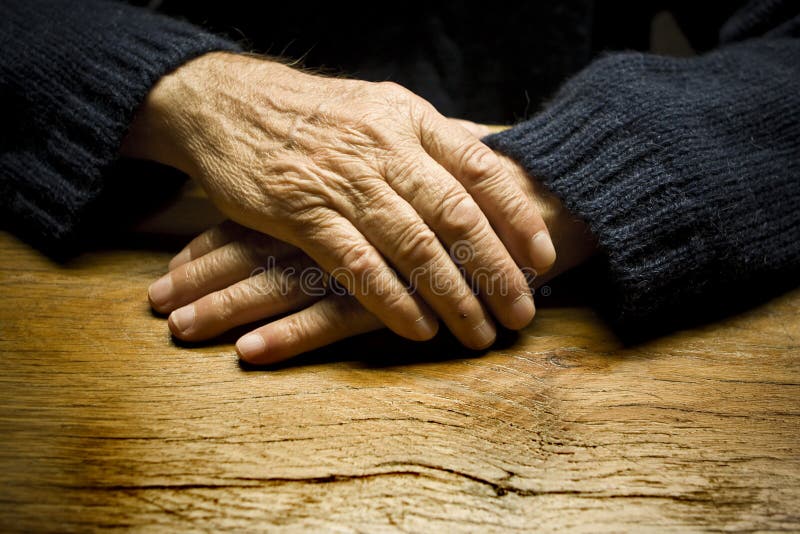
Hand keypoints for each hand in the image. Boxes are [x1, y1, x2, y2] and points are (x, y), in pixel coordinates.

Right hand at [125, 52, 555, 348]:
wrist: (229, 104)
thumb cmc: (316, 113)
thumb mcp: (382, 107)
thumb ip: (434, 138)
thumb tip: (495, 153)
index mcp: (411, 121)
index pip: (482, 170)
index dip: (518, 216)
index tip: (543, 257)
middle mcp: (385, 149)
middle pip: (457, 216)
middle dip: (497, 270)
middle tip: (522, 313)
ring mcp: (344, 182)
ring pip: (414, 246)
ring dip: (454, 296)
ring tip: (479, 332)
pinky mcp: (302, 213)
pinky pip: (358, 265)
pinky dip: (392, 300)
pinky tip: (418, 328)